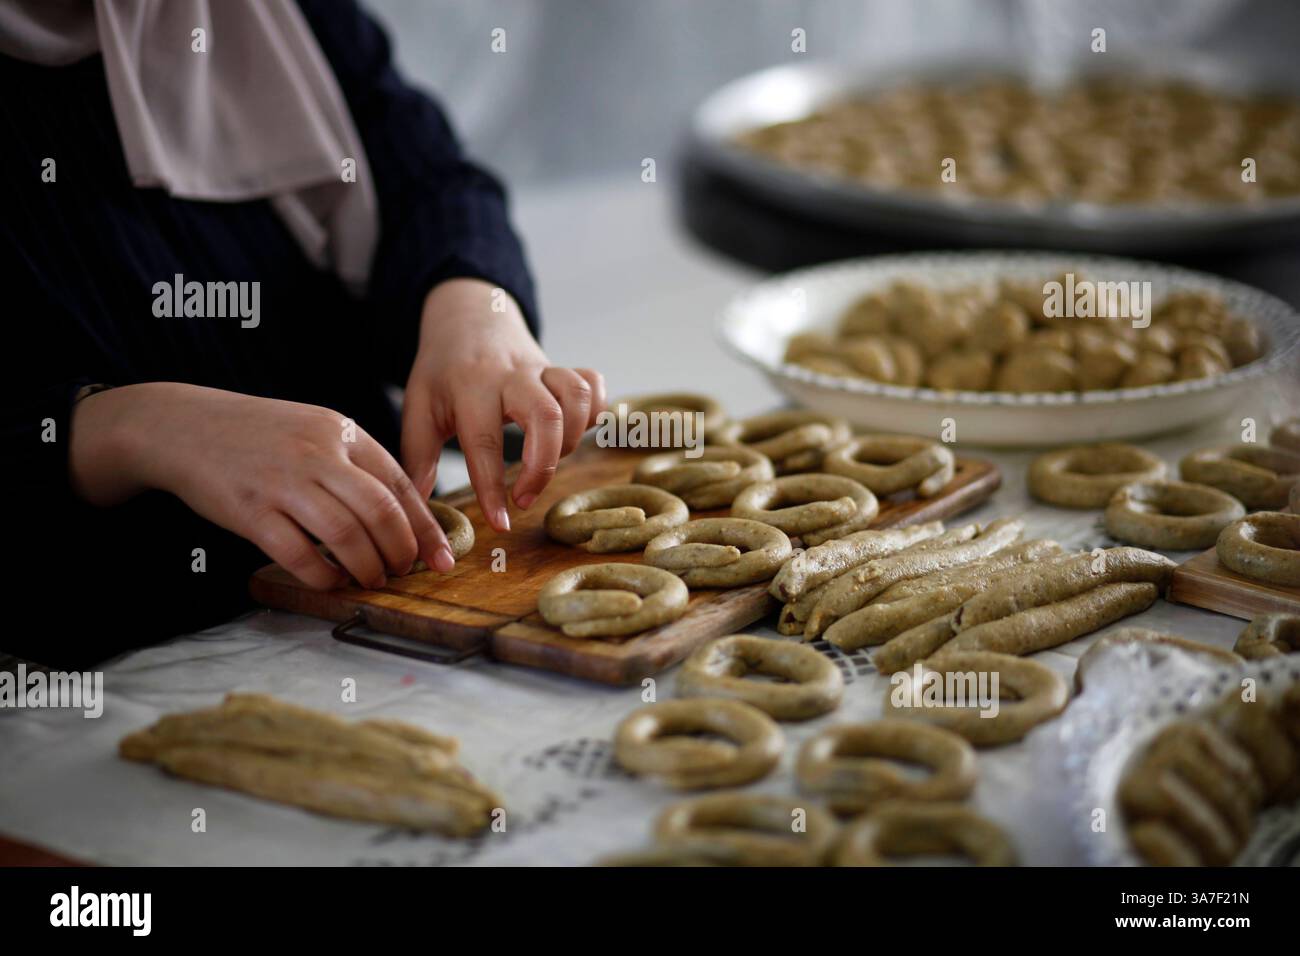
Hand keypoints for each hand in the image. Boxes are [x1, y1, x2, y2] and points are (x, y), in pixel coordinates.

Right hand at [69, 382, 455, 588]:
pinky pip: (300, 554)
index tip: (442, 555)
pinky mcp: (251, 511)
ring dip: (368, 568)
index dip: (426, 526)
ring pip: (346, 536)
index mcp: (341, 432)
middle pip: (381, 512)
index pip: (400, 484)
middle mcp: (318, 454)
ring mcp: (284, 482)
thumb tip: (403, 511)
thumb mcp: (314, 429)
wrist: (183, 425)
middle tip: (406, 572)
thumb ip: (354, 462)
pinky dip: (323, 576)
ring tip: (373, 579)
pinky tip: (331, 582)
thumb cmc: (258, 435)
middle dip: (403, 552)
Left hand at [400, 278, 605, 530]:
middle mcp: (511, 375)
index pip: (484, 442)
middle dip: (543, 466)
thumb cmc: (442, 371)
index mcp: (471, 386)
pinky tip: (575, 432)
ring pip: (577, 397)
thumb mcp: (419, 407)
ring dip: (571, 439)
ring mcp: (543, 368)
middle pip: (546, 416)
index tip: (501, 523)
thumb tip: (417, 508)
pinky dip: (595, 412)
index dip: (493, 488)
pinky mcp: (564, 368)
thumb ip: (419, 457)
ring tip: (548, 461)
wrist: (468, 317)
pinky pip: (594, 385)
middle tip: (525, 498)